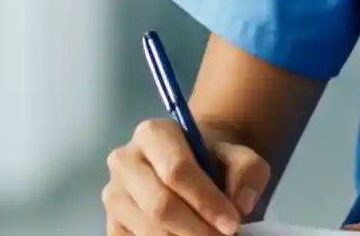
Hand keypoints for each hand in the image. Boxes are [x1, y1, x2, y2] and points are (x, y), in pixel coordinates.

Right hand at [102, 118, 271, 235]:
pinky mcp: (111, 224)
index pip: (176, 170)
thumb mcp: (240, 157)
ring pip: (147, 230)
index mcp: (153, 133)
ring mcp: (113, 194)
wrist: (193, 167)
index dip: (205, 201)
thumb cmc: (214, 161)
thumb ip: (247, 171)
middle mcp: (125, 161)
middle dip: (195, 229)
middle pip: (159, 205)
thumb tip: (240, 204)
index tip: (232, 223)